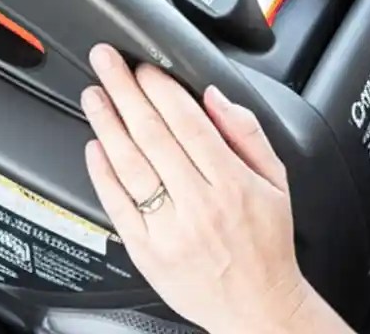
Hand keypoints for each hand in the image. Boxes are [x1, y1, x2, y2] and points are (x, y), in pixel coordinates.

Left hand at [81, 44, 351, 333]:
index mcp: (232, 183)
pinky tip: (93, 147)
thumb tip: (214, 97)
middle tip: (106, 62)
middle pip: (152, 135)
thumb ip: (247, 133)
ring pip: (130, 166)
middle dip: (125, 90)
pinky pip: (118, 205)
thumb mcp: (276, 182)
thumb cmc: (266, 244)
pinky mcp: (147, 252)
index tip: (145, 67)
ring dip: (106, 124)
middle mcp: (199, 205)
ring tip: (94, 95)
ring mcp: (169, 230)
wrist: (258, 307)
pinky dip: (102, 173)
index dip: (161, 88)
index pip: (188, 122)